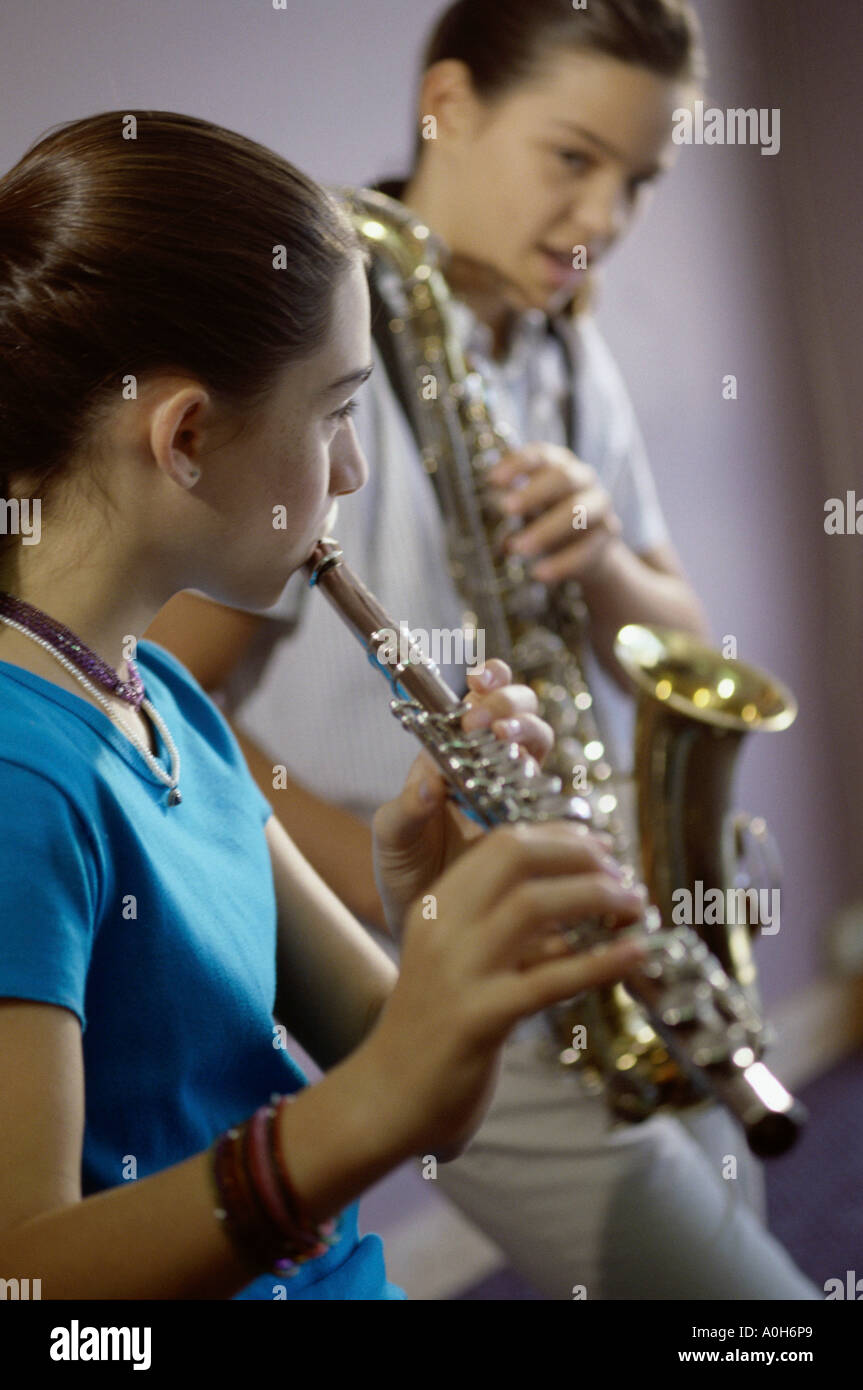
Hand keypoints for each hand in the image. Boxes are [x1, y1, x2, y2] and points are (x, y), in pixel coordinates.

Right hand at [361, 821, 646, 1159]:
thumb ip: (505, 928)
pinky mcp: (479, 1019)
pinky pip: (551, 980)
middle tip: (622, 874)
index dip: (561, 837)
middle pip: (516, 855)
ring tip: (634, 907)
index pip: (502, 842)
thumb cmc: (435, 1026)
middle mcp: (443, 927)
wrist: (386, 1096)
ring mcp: (458, 971)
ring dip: (596, 896)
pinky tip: (634, 954)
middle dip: (580, 854)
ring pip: (534, 905)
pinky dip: (601, 962)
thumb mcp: (457, 960)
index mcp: (436, 905)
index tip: (601, 847)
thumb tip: (582, 900)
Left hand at [372, 659, 551, 937]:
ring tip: (506, 742)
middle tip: (485, 720)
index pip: (479, 702)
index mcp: (454, 757)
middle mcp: (493, 770)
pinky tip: (537, 796)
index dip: (488, 682)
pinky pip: (559, 805)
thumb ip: (405, 809)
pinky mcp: (540, 834)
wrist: (427, 929)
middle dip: (510, 704)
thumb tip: (429, 782)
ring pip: (540, 749)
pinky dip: (554, 794)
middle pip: (520, 716)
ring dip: (527, 735)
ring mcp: (519, 800)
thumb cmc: (405, 873)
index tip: (477, 680)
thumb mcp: (392, 838)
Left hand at [487, 443, 622, 586]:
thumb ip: (508, 505)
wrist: (587, 547)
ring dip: (545, 530)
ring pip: (578, 512)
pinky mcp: (607, 536)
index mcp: (558, 463)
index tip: (493, 480)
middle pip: (562, 478)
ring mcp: (598, 505)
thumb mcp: (526, 507)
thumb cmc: (547, 517)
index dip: (517, 464)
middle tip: (505, 509)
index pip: (540, 455)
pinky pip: (586, 549)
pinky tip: (538, 574)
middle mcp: (582, 478)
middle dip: (533, 493)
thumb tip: (487, 508)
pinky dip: (561, 563)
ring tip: (517, 549)